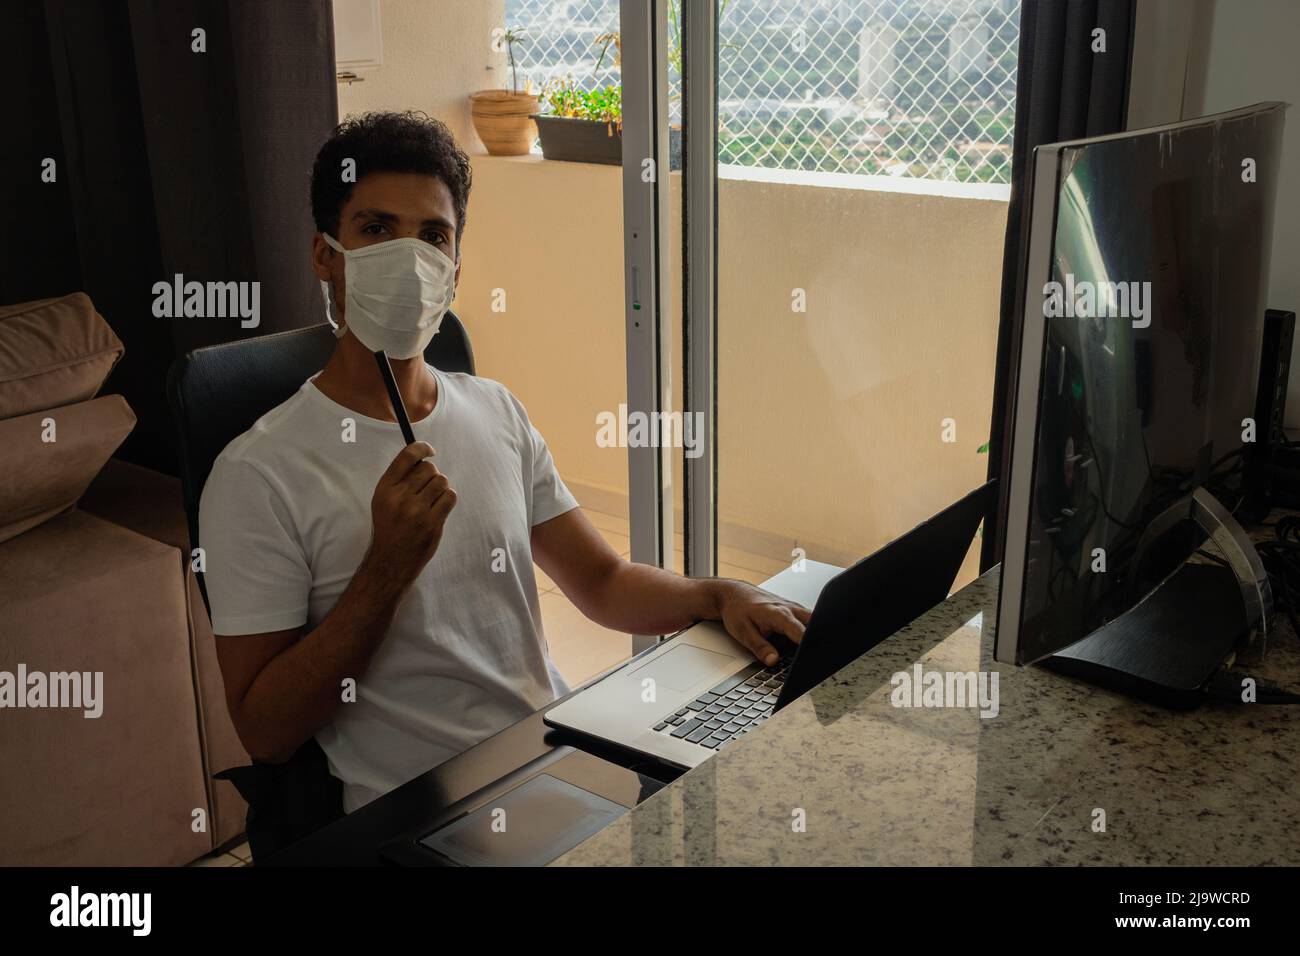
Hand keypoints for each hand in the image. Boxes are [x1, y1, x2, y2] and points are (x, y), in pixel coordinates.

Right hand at [369, 441, 456, 586]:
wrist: (390, 560)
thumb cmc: (390, 526)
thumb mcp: (383, 500)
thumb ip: (399, 479)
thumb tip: (423, 458)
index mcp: (385, 488)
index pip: (407, 456)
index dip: (422, 448)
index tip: (430, 451)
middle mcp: (399, 497)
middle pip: (429, 469)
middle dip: (432, 475)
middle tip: (428, 489)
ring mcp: (416, 510)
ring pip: (442, 481)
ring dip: (441, 488)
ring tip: (433, 500)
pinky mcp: (431, 523)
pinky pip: (450, 497)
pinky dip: (448, 499)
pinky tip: (440, 508)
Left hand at [712, 580, 810, 666]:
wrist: (734, 594)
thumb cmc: (737, 609)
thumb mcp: (743, 632)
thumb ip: (760, 648)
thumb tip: (773, 661)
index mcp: (779, 614)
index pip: (801, 632)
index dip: (807, 646)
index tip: (810, 657)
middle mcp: (791, 609)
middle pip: (815, 625)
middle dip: (815, 640)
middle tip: (808, 656)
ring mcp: (794, 609)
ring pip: (812, 623)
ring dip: (810, 636)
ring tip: (795, 647)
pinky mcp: (793, 611)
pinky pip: (806, 622)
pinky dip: (804, 632)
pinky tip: (792, 641)